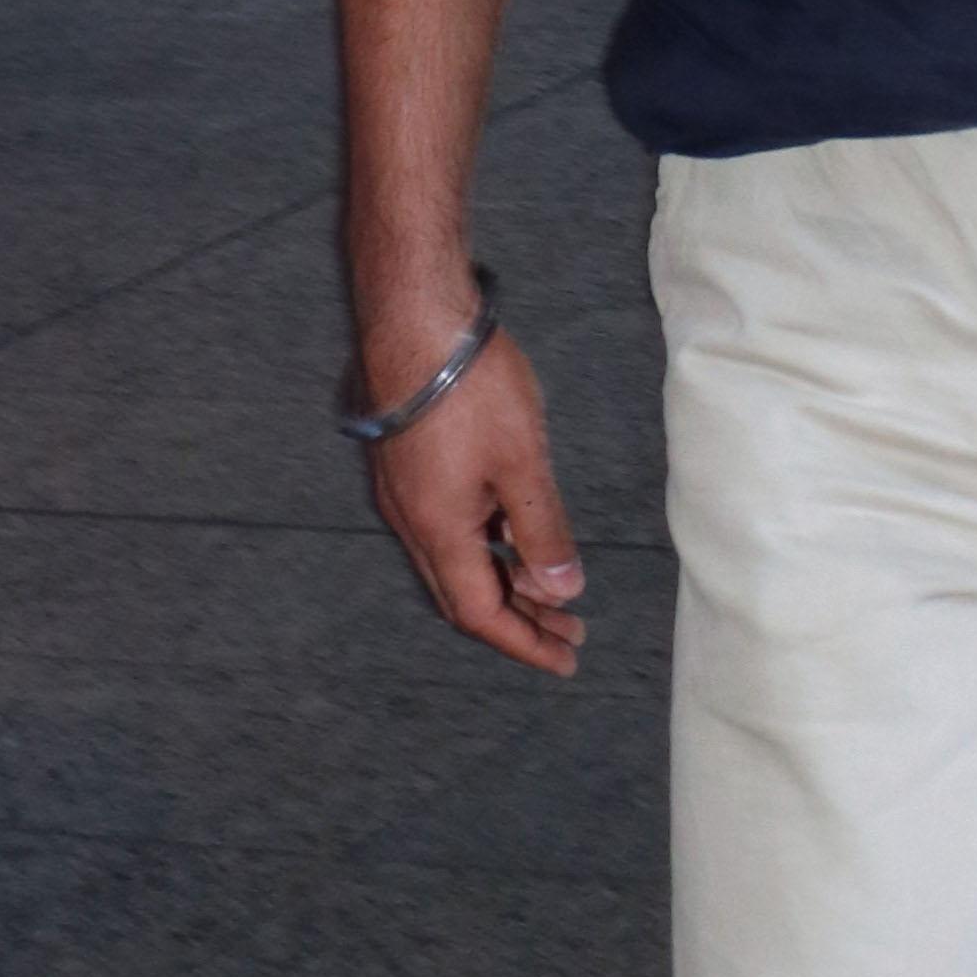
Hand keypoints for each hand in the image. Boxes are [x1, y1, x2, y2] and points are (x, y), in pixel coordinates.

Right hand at [356, 303, 584, 677]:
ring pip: (457, 562)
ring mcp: (406, 494)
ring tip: (555, 593)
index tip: (566, 660)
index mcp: (438, 531)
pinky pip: (449, 529)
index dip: (524, 643)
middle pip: (465, 596)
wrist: (413, 317)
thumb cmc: (470, 387)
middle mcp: (413, 522)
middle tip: (570, 635)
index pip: (480, 613)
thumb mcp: (522, 463)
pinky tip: (518, 537)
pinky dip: (488, 548)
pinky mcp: (409, 467)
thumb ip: (542, 531)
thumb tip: (562, 591)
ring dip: (505, 583)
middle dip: (520, 621)